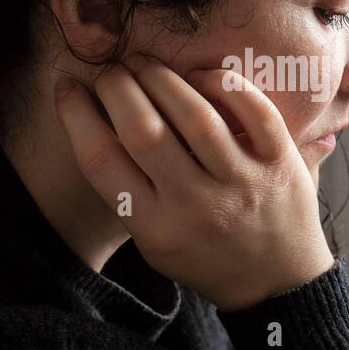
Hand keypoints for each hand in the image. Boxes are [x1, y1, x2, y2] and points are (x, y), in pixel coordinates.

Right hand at [54, 54, 334, 311]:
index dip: (76, 114)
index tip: (69, 86)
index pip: (101, 160)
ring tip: (144, 65)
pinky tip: (201, 77)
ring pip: (195, 115)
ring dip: (162, 78)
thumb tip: (95, 114)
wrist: (279, 285)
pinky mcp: (279, 164)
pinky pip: (252, 110)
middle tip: (111, 71)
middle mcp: (196, 205)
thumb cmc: (206, 256)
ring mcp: (241, 183)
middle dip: (116, 87)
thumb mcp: (153, 240)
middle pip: (143, 130)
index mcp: (155, 227)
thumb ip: (127, 190)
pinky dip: (223, 83)